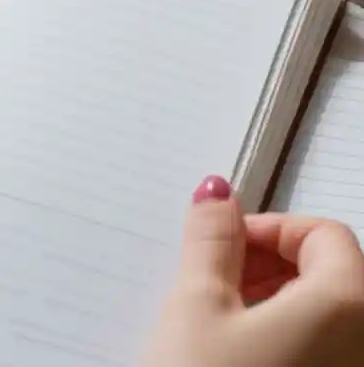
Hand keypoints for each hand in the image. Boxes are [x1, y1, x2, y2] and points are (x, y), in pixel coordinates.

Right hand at [142, 176, 363, 366]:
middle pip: (328, 270)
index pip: (322, 234)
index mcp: (346, 304)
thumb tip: (217, 194)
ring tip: (217, 317)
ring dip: (273, 297)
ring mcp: (349, 366)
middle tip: (214, 278)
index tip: (221, 242)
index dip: (266, 228)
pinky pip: (319, 344)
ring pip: (324, 310)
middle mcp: (363, 339)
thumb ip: (212, 241)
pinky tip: (235, 350)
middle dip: (267, 262)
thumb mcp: (197, 305)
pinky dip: (283, 331)